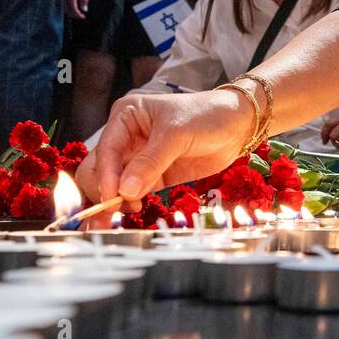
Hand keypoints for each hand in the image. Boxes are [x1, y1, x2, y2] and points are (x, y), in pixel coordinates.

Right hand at [65, 0, 88, 18]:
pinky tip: (70, 6)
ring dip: (70, 12)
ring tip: (76, 11)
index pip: (74, 10)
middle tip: (81, 15)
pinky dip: (65, 8)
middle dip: (75, 15)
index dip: (78, 15)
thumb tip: (84, 10)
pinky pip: (60, 5)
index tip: (83, 17)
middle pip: (68, 11)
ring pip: (63, 9)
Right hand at [74, 89, 254, 210]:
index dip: (106, 175)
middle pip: (100, 169)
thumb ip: (151, 162)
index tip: (113, 196)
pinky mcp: (153, 176)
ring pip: (113, 184)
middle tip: (109, 215)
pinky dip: (129, 204)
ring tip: (112, 223)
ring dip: (111, 203)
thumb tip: (125, 191)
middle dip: (102, 192)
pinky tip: (133, 212)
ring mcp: (138, 158)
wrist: (238, 124)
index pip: (106, 150)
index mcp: (126, 116)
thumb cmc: (207, 115)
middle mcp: (126, 137)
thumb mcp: (177, 133)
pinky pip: (133, 193)